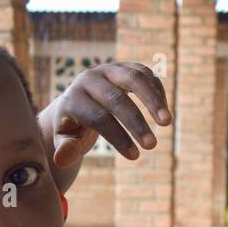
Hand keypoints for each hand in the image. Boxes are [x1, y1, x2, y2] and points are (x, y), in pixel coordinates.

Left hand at [46, 61, 171, 167]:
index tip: (134, 156)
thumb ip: (66, 149)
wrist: (77, 100)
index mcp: (74, 98)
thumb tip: (61, 160)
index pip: (98, 118)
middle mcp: (90, 79)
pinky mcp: (125, 66)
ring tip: (167, 122)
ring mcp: (109, 69)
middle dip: (136, 123)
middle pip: (117, 99)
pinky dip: (157, 91)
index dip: (118, 137)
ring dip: (153, 100)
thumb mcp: (66, 140)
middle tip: (152, 145)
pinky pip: (145, 74)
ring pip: (135, 79)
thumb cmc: (73, 127)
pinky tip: (164, 112)